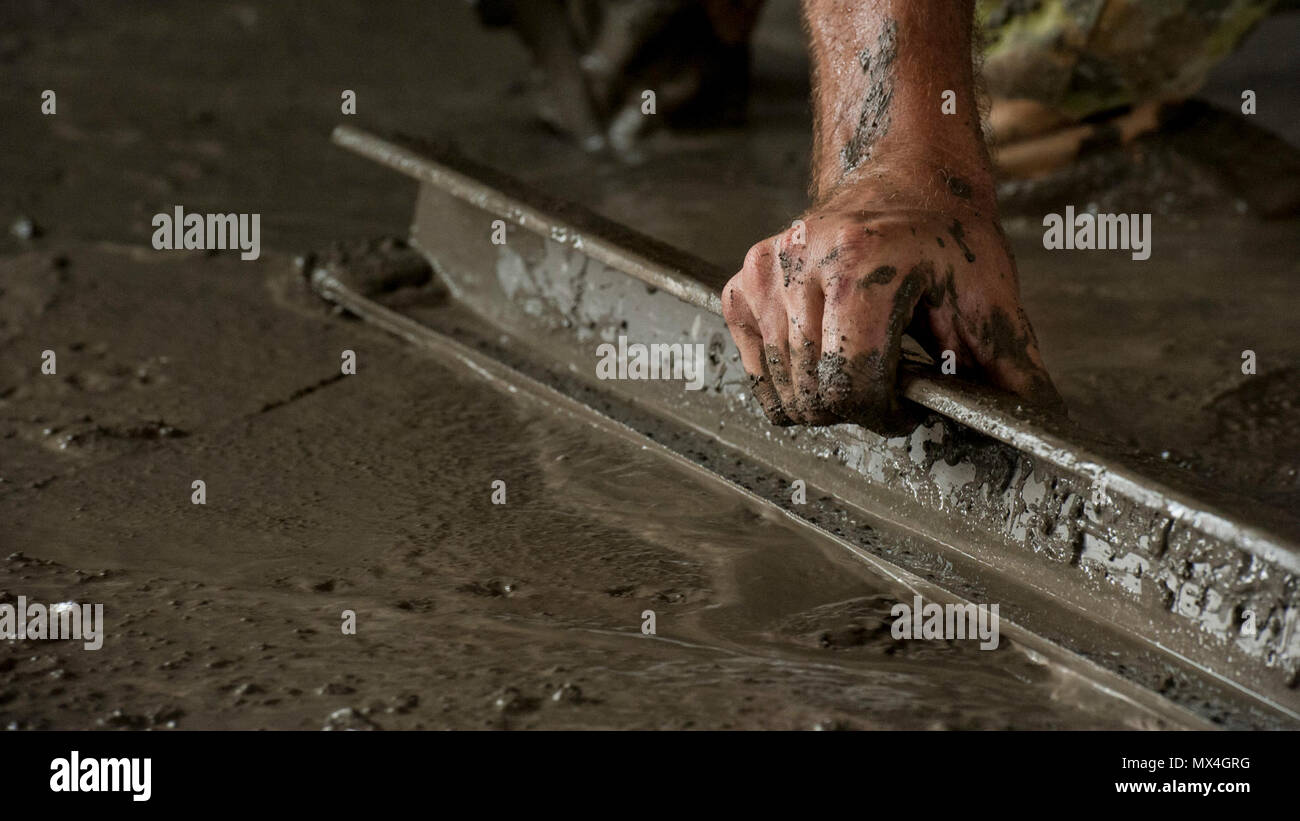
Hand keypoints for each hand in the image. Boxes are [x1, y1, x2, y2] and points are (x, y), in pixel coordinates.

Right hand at [721, 183, 1061, 431]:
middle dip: (855, 409)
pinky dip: (787, 381)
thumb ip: (1012, 367)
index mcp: (862, 264)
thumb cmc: (942, 232)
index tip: (907, 409)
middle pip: (815, 394)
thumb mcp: (988, 295)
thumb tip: (1041, 424)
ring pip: (784, 390)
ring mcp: (768, 272)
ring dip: (824, 395)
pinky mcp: (746, 282)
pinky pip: (757, 369)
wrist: (900, 173)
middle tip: (887, 386)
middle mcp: (804, 263)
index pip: (851, 384)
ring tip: (861, 362)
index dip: (884, 416)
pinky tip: (823, 354)